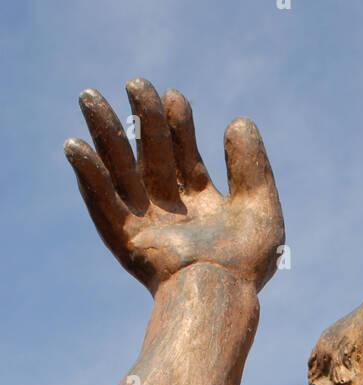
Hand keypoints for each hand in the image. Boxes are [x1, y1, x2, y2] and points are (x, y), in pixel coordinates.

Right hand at [64, 79, 284, 293]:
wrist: (220, 295)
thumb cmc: (245, 262)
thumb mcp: (259, 206)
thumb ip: (251, 164)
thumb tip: (237, 122)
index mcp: (201, 201)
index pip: (184, 151)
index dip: (178, 122)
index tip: (174, 96)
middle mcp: (170, 208)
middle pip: (150, 152)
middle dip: (143, 117)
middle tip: (136, 83)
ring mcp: (145, 222)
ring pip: (119, 169)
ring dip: (105, 134)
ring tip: (91, 98)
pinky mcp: (124, 239)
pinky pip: (100, 202)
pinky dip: (88, 175)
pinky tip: (74, 145)